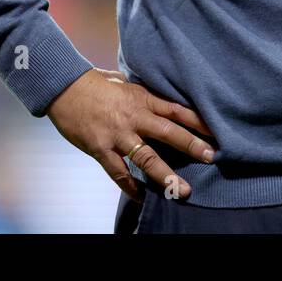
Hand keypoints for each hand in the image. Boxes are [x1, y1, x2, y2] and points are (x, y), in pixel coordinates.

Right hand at [47, 67, 216, 201]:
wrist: (64, 87)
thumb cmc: (96, 83)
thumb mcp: (126, 82)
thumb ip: (144, 94)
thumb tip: (161, 98)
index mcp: (142, 99)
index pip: (177, 110)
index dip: (198, 121)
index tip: (217, 131)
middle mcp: (134, 117)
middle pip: (169, 133)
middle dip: (192, 146)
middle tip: (212, 157)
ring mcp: (117, 135)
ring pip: (147, 158)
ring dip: (166, 175)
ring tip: (183, 189)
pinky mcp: (100, 149)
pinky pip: (118, 172)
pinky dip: (130, 187)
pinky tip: (142, 198)